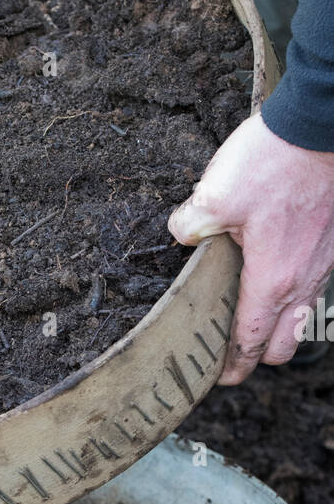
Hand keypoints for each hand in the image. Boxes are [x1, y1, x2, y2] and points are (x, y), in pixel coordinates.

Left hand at [168, 112, 333, 382]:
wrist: (324, 126)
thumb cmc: (275, 162)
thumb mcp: (215, 195)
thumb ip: (191, 225)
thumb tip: (183, 235)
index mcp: (271, 281)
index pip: (250, 341)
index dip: (233, 366)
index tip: (220, 378)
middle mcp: (303, 281)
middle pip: (283, 344)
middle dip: (258, 354)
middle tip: (234, 351)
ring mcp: (324, 264)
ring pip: (303, 316)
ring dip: (281, 325)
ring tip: (254, 316)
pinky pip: (315, 285)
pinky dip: (297, 293)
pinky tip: (278, 272)